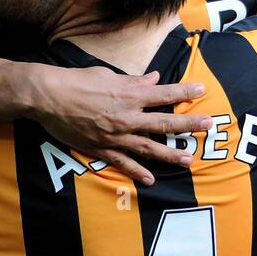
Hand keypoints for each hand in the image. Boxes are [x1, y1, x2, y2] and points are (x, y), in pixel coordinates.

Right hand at [23, 63, 211, 185]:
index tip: (202, 91)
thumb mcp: (109, 75)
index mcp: (130, 94)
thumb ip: (134, 80)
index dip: (185, 92)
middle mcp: (127, 116)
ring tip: (188, 159)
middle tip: (208, 126)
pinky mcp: (101, 149)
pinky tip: (150, 180)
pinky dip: (137, 172)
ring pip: (149, 147)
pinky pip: (123, 163)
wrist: (48, 98)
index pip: (165, 93)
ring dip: (170, 154)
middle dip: (188, 125)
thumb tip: (154, 79)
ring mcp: (115, 135)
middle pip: (164, 122)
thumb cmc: (78, 81)